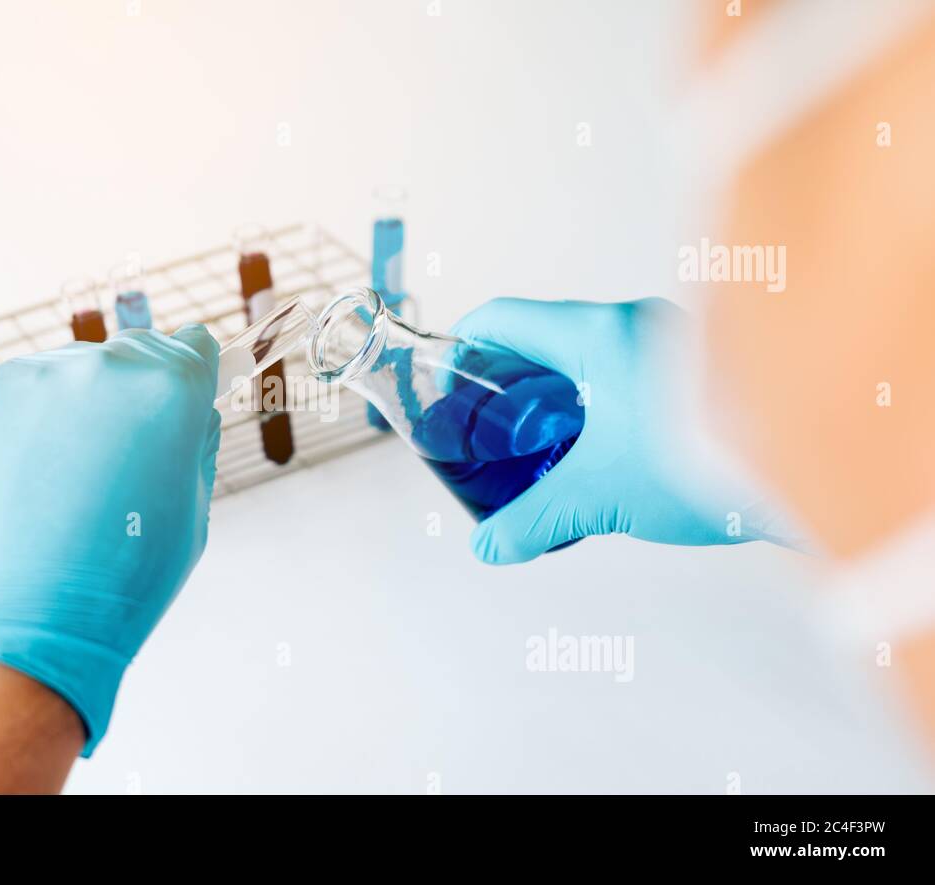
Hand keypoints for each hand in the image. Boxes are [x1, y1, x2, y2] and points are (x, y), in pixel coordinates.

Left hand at [0, 326, 220, 754]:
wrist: (28, 620)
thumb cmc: (121, 577)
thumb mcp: (194, 509)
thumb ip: (195, 440)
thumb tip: (190, 407)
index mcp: (169, 389)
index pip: (193, 346)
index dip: (192, 377)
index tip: (180, 403)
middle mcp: (102, 367)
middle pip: (132, 356)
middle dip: (134, 397)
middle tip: (121, 464)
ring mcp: (35, 378)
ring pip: (73, 374)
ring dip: (78, 409)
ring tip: (67, 483)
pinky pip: (22, 394)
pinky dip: (29, 425)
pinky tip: (30, 481)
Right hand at [451, 298, 772, 563]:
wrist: (810, 470)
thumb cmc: (702, 463)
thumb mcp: (599, 497)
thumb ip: (533, 521)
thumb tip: (491, 545)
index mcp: (596, 333)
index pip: (505, 319)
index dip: (465, 348)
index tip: (450, 380)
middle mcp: (635, 325)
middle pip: (549, 339)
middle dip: (515, 387)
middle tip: (495, 431)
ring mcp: (677, 344)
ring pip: (596, 360)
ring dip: (566, 402)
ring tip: (552, 454)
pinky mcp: (707, 373)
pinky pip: (637, 377)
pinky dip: (610, 410)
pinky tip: (611, 459)